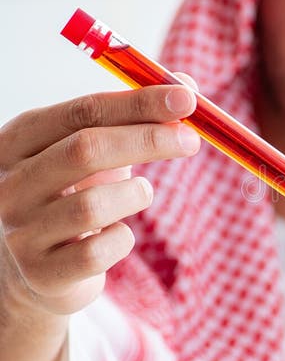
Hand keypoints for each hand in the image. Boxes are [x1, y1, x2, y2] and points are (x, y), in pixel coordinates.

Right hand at [0, 79, 199, 318]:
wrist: (39, 270)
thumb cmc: (74, 195)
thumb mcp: (98, 152)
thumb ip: (137, 117)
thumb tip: (188, 87)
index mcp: (19, 140)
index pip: (83, 111)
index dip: (140, 103)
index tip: (188, 99)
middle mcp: (9, 183)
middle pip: (85, 150)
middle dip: (148, 140)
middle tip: (191, 140)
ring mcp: (19, 230)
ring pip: (93, 205)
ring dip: (134, 195)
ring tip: (140, 194)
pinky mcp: (40, 273)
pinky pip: (98, 253)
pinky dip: (122, 240)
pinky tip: (117, 236)